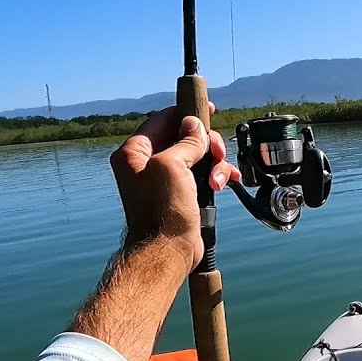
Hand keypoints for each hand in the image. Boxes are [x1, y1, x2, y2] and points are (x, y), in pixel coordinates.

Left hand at [110, 104, 239, 267]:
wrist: (168, 251)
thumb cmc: (162, 210)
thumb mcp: (172, 166)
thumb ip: (186, 141)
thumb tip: (194, 125)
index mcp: (135, 152)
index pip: (162, 119)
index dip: (186, 112)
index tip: (208, 109)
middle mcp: (148, 163)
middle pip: (185, 137)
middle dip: (206, 144)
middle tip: (217, 153)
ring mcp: (167, 180)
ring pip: (198, 156)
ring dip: (214, 163)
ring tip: (218, 180)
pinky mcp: (183, 194)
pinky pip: (204, 175)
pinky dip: (217, 176)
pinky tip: (226, 182)